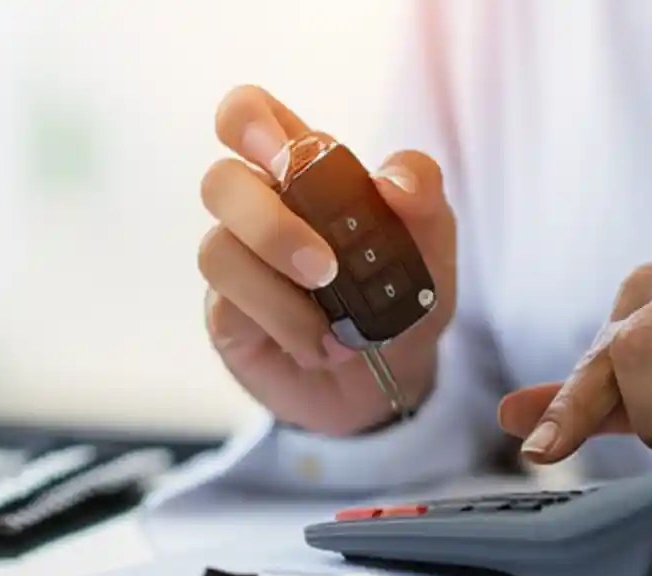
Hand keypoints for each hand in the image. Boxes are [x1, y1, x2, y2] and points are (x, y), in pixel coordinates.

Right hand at [198, 86, 457, 435]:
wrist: (390, 383)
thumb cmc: (401, 303)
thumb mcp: (433, 251)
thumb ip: (424, 200)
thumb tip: (390, 181)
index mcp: (303, 173)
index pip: (248, 117)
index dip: (246, 120)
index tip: (279, 152)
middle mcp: (258, 211)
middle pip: (219, 181)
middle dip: (271, 224)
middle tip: (324, 267)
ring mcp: (237, 264)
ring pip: (218, 248)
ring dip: (283, 290)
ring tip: (336, 327)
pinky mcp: (226, 316)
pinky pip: (230, 306)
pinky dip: (287, 326)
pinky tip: (322, 345)